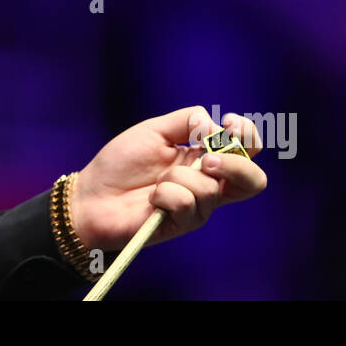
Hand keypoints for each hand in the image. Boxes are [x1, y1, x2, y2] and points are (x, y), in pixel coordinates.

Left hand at [68, 106, 267, 251]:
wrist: (92, 194)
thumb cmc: (121, 163)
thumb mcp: (154, 131)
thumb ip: (186, 121)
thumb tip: (214, 126)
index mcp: (206, 157)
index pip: (248, 149)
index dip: (248, 135)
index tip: (228, 123)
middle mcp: (209, 184)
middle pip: (253, 181)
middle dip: (234, 165)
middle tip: (205, 158)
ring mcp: (198, 207)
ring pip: (210, 189)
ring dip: (178, 177)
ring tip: (156, 181)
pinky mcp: (183, 225)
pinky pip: (187, 203)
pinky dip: (165, 194)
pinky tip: (151, 198)